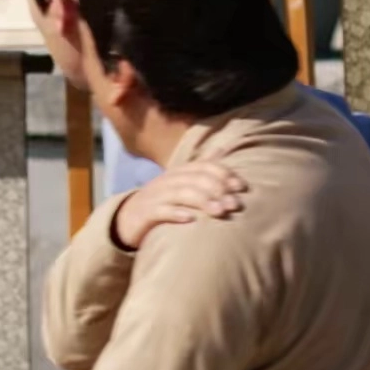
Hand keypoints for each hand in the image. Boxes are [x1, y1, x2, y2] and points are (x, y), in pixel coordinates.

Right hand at [116, 160, 247, 248]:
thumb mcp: (181, 181)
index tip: (241, 187)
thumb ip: (201, 167)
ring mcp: (155, 196)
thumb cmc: (162, 201)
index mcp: (178, 172)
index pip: (203, 166)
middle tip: (235, 204)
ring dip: (203, 202)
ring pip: (181, 194)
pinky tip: (190, 220)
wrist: (127, 219)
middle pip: (195, 179)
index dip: (223, 174)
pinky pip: (161, 211)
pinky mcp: (146, 213)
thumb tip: (222, 149)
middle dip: (217, 190)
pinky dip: (176, 214)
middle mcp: (167, 180)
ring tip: (220, 212)